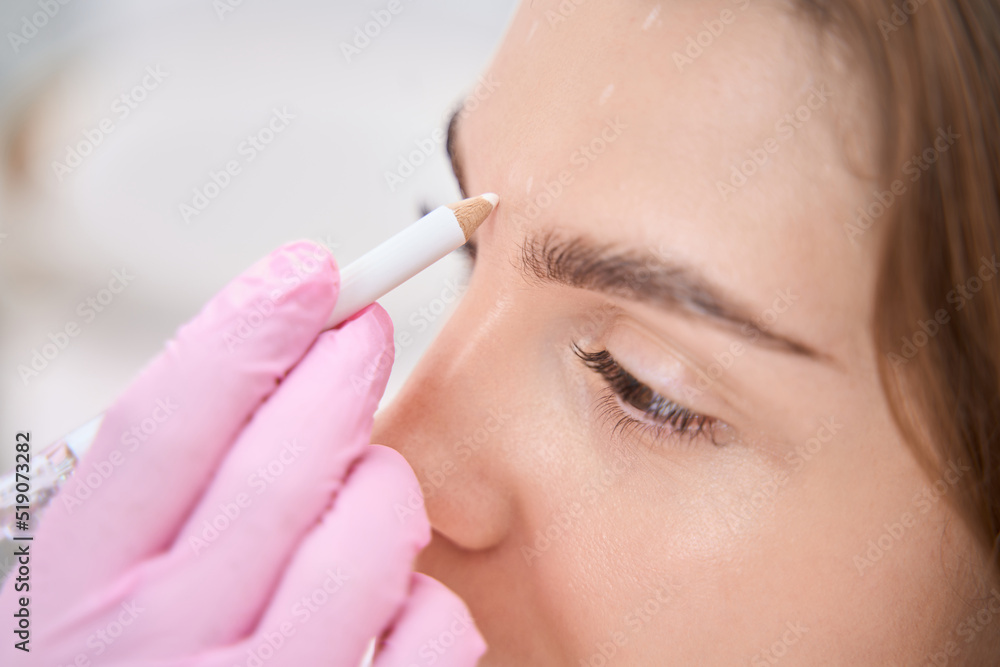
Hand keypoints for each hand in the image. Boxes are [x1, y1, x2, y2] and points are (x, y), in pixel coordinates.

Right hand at [0, 242, 485, 665]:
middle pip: (279, 468)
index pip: (166, 425)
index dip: (250, 327)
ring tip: (369, 484)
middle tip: (360, 335)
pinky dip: (429, 593)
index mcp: (72, 592)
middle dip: (338, 375)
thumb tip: (270, 361)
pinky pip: (433, 630)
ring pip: (370, 538)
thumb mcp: (90, 581)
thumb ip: (156, 492)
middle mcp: (156, 648)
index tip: (307, 270)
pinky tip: (393, 590)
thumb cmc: (126, 664)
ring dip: (386, 487)